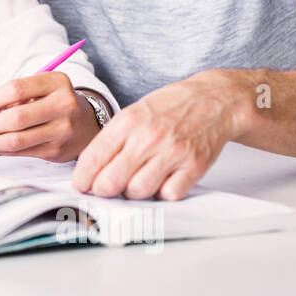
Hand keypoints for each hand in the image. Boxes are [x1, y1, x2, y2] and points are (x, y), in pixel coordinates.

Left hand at [0, 71, 99, 161]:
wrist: (86, 124)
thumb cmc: (52, 103)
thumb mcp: (37, 89)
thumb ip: (6, 95)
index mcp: (57, 82)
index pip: (16, 89)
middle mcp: (64, 104)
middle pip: (16, 117)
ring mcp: (63, 130)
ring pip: (17, 139)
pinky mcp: (57, 151)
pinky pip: (22, 152)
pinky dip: (2, 150)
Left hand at [72, 72, 241, 200]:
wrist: (214, 100)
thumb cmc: (170, 108)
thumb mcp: (133, 113)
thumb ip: (112, 140)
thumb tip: (89, 170)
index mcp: (128, 122)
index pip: (92, 159)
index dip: (82, 179)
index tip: (80, 185)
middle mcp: (148, 138)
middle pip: (110, 182)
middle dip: (103, 190)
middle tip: (106, 189)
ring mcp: (172, 153)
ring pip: (138, 192)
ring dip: (133, 193)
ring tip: (136, 182)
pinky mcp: (194, 166)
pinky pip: (168, 195)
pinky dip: (162, 194)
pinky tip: (161, 182)